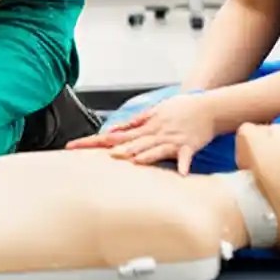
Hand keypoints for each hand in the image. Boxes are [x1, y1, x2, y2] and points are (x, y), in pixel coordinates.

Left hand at [65, 93, 216, 174]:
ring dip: (143, 155)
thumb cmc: (179, 110)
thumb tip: (111, 132)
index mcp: (143, 127)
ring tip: (130, 160)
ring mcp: (171, 140)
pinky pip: (185, 157)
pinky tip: (181, 173)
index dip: (91, 141)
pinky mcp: (188, 146)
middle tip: (89, 156)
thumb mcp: (153, 112)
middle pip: (127, 144)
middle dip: (108, 150)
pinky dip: (183, 165)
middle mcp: (153, 134)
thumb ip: (132, 123)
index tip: (72, 146)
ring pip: (153, 149)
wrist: (207, 107)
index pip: (112, 136)